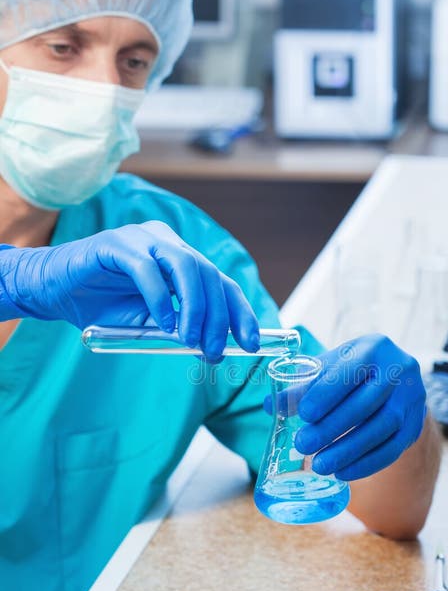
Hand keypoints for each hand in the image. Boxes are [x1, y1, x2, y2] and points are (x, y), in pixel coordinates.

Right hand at [0, 220, 259, 355]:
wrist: (53, 291)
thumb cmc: (103, 305)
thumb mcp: (149, 324)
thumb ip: (178, 329)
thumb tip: (212, 346)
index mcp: (180, 260)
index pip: (221, 282)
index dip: (240, 312)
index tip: (251, 343)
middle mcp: (167, 243)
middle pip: (208, 275)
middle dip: (219, 317)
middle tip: (215, 351)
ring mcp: (143, 239)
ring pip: (186, 266)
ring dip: (195, 308)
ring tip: (191, 340)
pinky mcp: (116, 244)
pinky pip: (147, 269)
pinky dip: (161, 299)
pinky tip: (164, 325)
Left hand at [294, 334, 425, 480]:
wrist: (394, 383)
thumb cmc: (352, 373)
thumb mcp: (331, 370)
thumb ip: (303, 385)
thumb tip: (272, 406)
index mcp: (375, 348)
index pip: (351, 371)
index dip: (327, 393)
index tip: (304, 414)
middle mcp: (401, 370)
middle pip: (366, 404)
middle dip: (332, 428)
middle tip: (303, 445)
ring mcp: (413, 398)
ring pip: (382, 428)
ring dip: (348, 450)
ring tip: (319, 464)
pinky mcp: (415, 425)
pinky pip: (393, 449)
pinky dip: (367, 463)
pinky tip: (343, 473)